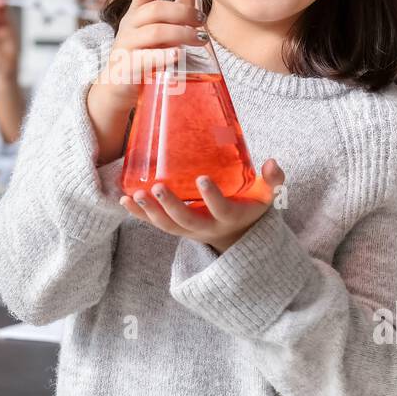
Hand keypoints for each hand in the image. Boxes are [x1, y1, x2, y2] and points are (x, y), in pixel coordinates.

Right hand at [86, 0, 201, 163]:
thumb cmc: (141, 56)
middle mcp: (128, 27)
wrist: (116, 88)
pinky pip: (145, 59)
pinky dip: (163, 56)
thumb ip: (172, 13)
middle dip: (183, 12)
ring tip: (201, 39)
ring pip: (154, 32)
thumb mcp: (154, 31)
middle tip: (202, 21)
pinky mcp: (127, 68)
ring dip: (182, 33)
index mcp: (135, 14)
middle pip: (154, 9)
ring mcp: (126, 47)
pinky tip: (179, 54)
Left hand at [119, 158, 284, 254]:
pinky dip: (139, 215)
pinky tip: (124, 200)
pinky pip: (155, 224)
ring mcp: (188, 230)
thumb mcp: (266, 196)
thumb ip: (272, 180)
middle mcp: (207, 227)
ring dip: (149, 212)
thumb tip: (272, 162)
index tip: (203, 179)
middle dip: (171, 206)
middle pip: (187, 221)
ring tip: (134, 196)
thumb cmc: (250, 206)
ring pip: (167, 226)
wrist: (236, 234)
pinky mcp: (175, 228)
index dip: (213, 197)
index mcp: (229, 217)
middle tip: (158, 187)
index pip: (221, 209)